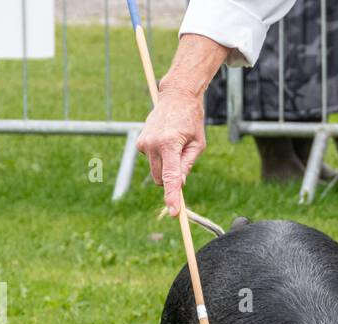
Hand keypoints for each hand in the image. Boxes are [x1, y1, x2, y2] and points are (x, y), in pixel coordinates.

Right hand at [136, 86, 206, 216]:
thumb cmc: (191, 121)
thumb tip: (179, 184)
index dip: (172, 196)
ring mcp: (143, 144)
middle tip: (184, 160)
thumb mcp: (198, 144)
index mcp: (169, 144)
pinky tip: (166, 142)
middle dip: (172, 179)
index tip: (174, 212)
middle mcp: (152, 144)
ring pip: (156, 173)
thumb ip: (187, 164)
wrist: (176, 97)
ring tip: (175, 145)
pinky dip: (160, 159)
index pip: (170, 177)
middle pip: (161, 179)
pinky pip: (152, 162)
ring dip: (166, 167)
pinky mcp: (139, 143)